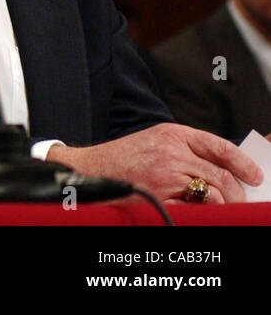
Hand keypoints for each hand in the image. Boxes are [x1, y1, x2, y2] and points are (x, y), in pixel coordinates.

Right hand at [46, 123, 262, 202]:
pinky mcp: (160, 195)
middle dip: (236, 191)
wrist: (91, 168)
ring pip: (212, 192)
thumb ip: (186, 148)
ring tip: (221, 207)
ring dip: (222, 203)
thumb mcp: (156, 140)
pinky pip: (195, 206)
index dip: (243, 163)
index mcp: (173, 134)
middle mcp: (171, 152)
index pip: (220, 147)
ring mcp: (166, 174)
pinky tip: (200, 210)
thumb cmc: (124, 156)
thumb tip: (222, 168)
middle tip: (239, 199)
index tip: (255, 175)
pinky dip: (203, 211)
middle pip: (220, 174)